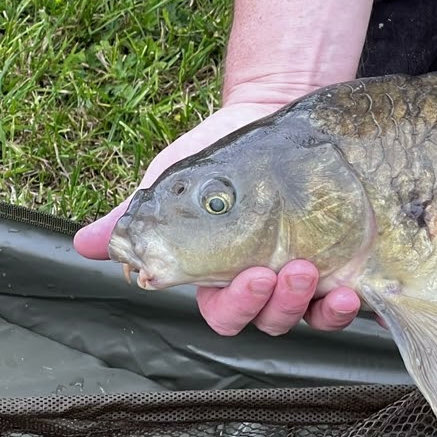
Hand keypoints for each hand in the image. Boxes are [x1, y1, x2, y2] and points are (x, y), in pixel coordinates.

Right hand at [72, 101, 363, 335]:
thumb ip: (132, 218)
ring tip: (320, 274)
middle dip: (278, 303)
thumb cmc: (218, 156)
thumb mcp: (174, 183)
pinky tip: (352, 291)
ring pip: (307, 318)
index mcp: (220, 278)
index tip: (252, 275)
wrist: (273, 115)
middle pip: (268, 321)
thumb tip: (84, 243)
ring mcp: (305, 281)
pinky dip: (347, 305)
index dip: (237, 304)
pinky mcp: (342, 265)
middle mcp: (264, 288)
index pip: (224, 312)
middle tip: (290, 271)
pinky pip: (345, 303)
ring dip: (314, 306)